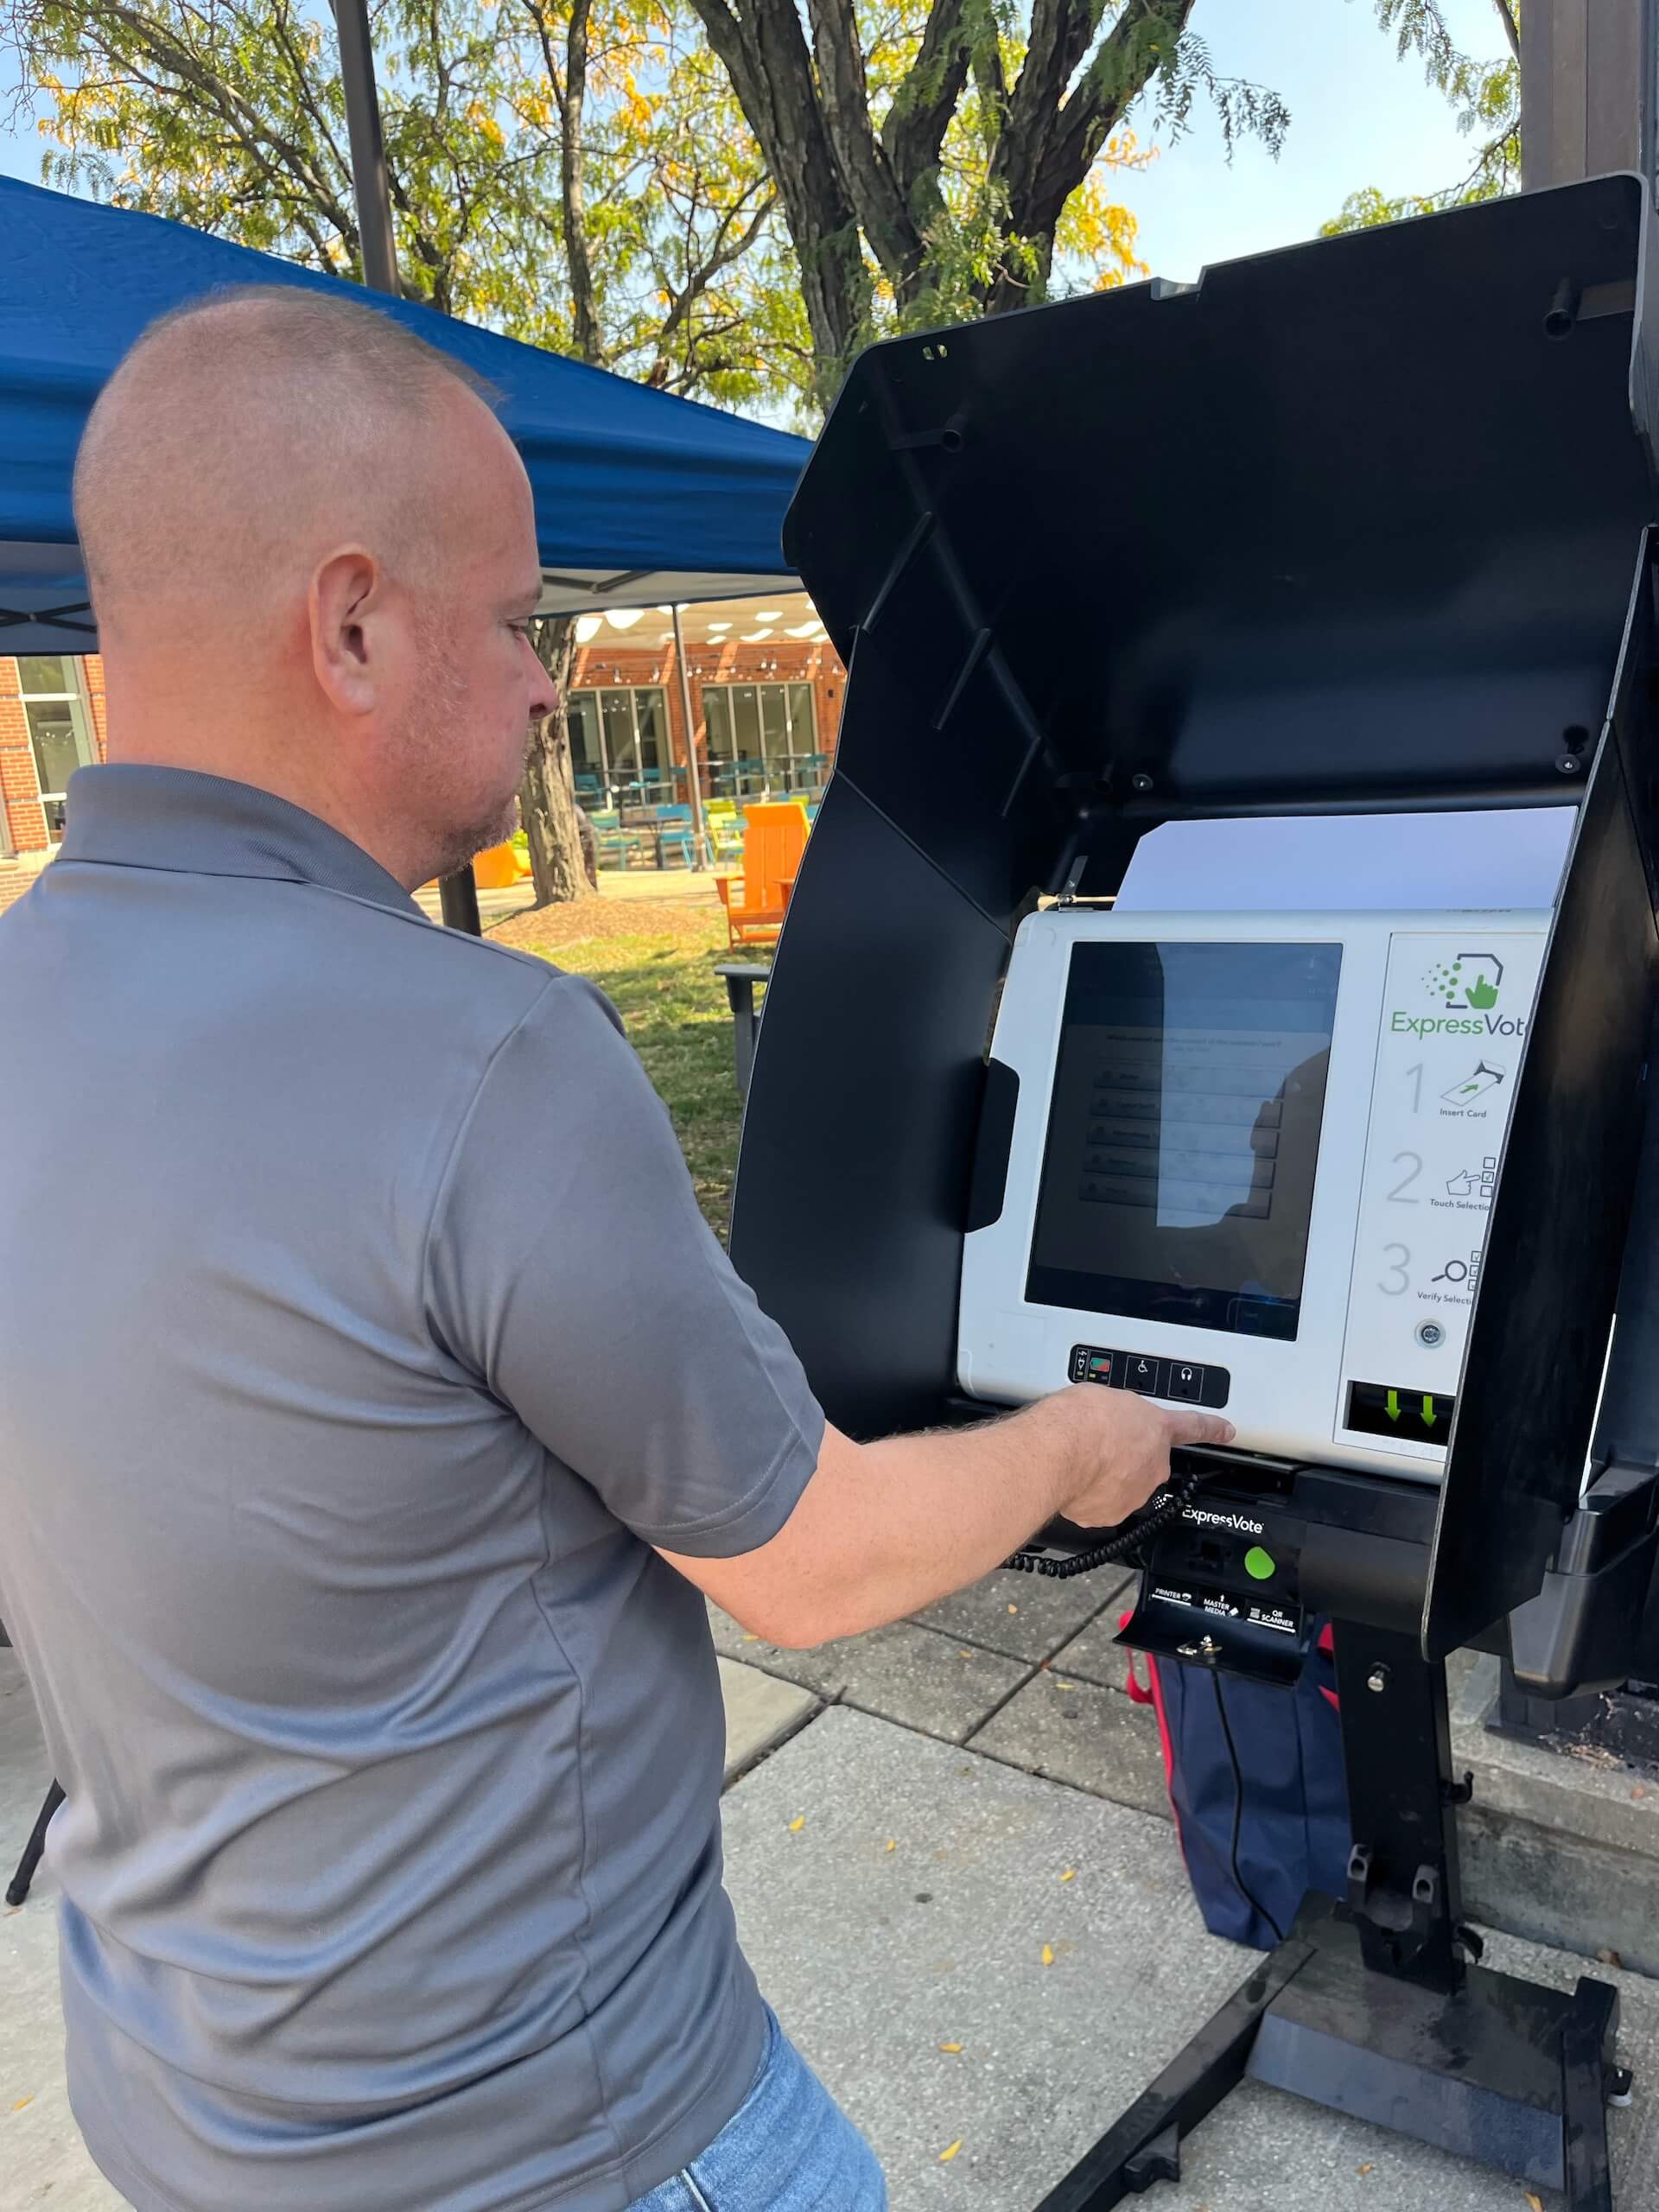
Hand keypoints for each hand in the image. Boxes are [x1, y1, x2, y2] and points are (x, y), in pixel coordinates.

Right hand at [1048, 1385, 1234, 1530]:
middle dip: (1126, 1456)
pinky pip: (1100, 1505)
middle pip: (1146, 1462)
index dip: (1211, 1429)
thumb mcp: (1105, 1396)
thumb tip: (1108, 1416)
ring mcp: (1134, 1493)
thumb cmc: (1079, 1421)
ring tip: (1079, 1463)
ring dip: (1105, 1477)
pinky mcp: (1109, 1514)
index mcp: (1156, 1429)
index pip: (1193, 1427)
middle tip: (1097, 1445)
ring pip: (1122, 1486)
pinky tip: (1073, 1481)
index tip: (1226, 1431)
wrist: (1059, 1453)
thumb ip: (1118, 1411)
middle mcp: (1152, 1466)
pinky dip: (1088, 1496)